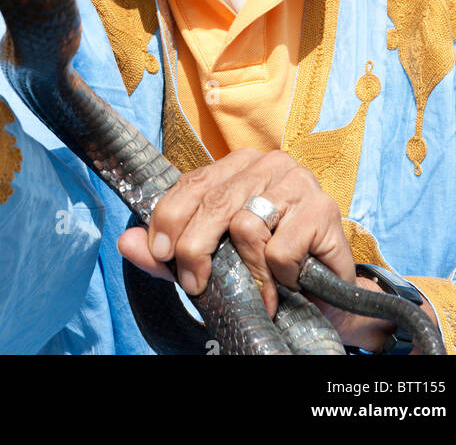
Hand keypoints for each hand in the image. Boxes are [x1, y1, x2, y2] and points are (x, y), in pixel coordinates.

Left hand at [117, 148, 395, 349]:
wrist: (330, 293)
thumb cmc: (268, 268)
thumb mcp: (216, 258)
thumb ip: (170, 251)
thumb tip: (124, 242)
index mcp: (241, 164)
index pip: (195, 181)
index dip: (170, 215)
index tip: (159, 251)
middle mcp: (269, 163)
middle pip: (215, 202)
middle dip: (194, 247)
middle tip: (192, 282)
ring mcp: (298, 182)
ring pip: (245, 226)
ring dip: (246, 270)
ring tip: (256, 290)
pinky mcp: (323, 209)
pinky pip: (279, 250)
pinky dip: (279, 276)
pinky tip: (290, 280)